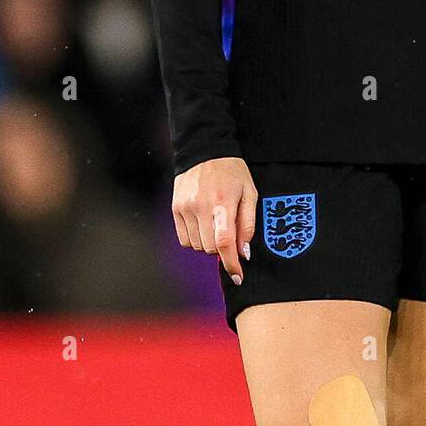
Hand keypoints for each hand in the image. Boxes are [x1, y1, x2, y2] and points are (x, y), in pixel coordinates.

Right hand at [172, 157, 257, 284]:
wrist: (204, 149)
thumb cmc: (232, 171)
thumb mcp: (249, 192)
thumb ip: (248, 224)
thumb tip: (244, 252)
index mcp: (223, 203)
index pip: (225, 242)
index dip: (231, 264)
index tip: (238, 276)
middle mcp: (201, 207)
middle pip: (210, 248)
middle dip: (222, 249)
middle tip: (229, 234)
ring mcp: (185, 208)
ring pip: (196, 246)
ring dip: (208, 244)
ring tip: (215, 223)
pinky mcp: (175, 209)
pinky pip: (184, 239)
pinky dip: (195, 239)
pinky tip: (203, 224)